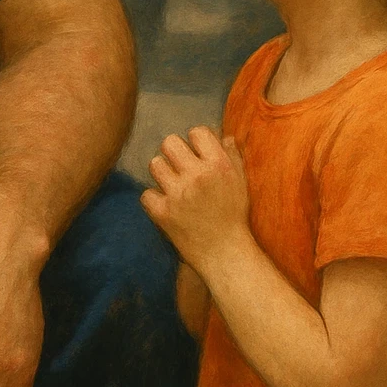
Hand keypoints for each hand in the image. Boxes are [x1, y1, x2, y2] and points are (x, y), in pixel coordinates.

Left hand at [141, 126, 249, 271]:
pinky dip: (154, 200)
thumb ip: (232, 156)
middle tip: (180, 168)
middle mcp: (197, 175)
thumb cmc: (235, 217)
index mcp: (218, 165)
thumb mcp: (241, 183)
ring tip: (173, 186)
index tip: (197, 155)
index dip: (195, 142)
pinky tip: (165, 205)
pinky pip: (146, 194)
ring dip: (162, 174)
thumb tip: (224, 136)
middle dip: (174, 153)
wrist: (226, 255)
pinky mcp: (163, 213)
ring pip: (154, 164)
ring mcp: (178, 194)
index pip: (196, 132)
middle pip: (169, 143)